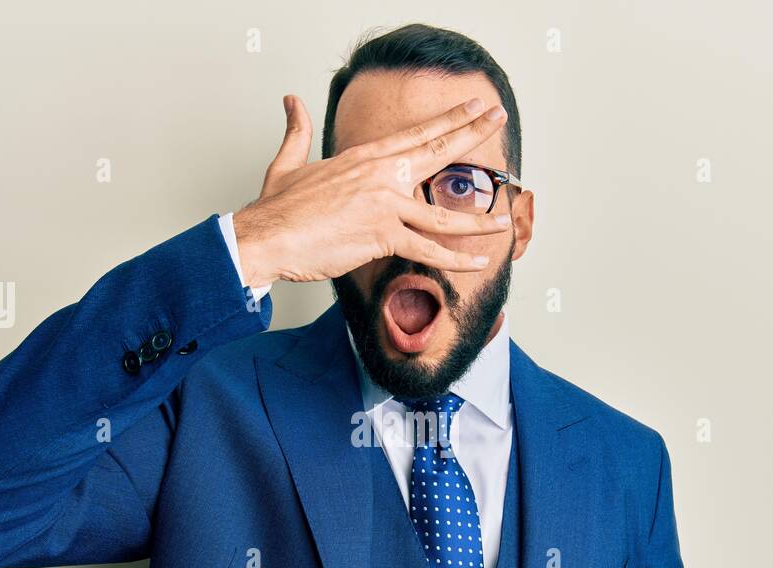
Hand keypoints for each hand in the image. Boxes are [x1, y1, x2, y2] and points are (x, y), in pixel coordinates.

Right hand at [231, 94, 511, 285]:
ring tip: (506, 217)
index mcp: (363, 158)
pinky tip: (479, 262)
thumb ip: (296, 131)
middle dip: (472, 133)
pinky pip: (428, 250)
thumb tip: (290, 101)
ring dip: (478, 219)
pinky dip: (456, 259)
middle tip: (497, 118)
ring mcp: (384, 205)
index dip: (447, 120)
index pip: (415, 133)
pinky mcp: (382, 236)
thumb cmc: (276, 209)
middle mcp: (380, 175)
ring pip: (441, 214)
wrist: (266, 236)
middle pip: (436, 151)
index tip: (471, 107)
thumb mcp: (287, 161)